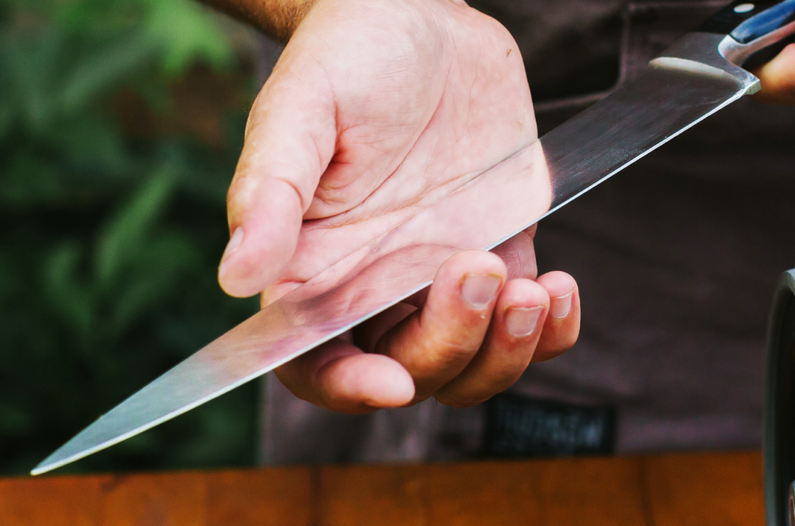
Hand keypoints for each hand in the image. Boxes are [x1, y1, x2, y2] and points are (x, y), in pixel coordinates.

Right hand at [217, 0, 580, 412]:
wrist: (419, 14)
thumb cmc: (346, 54)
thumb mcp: (299, 109)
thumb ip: (270, 193)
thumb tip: (236, 278)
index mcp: (312, 267)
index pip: (315, 362)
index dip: (348, 389)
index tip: (392, 384)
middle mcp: (374, 284)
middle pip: (410, 368)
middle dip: (449, 344)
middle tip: (475, 266)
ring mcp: (439, 275)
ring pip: (473, 364)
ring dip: (508, 352)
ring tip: (530, 288)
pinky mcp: (499, 251)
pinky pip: (529, 326)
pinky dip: (553, 331)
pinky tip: (558, 287)